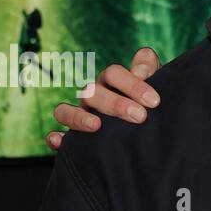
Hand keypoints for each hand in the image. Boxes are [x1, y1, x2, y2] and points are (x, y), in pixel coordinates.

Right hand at [46, 47, 162, 150]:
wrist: (147, 128)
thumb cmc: (149, 102)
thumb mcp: (154, 83)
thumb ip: (149, 69)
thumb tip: (140, 69)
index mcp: (110, 81)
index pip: (114, 74)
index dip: (133, 85)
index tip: (154, 101)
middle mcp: (92, 96)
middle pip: (92, 92)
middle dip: (116, 104)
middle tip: (140, 116)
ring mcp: (80, 115)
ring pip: (65, 110)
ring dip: (79, 117)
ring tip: (96, 125)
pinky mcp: (73, 138)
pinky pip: (57, 136)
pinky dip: (56, 137)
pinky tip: (59, 141)